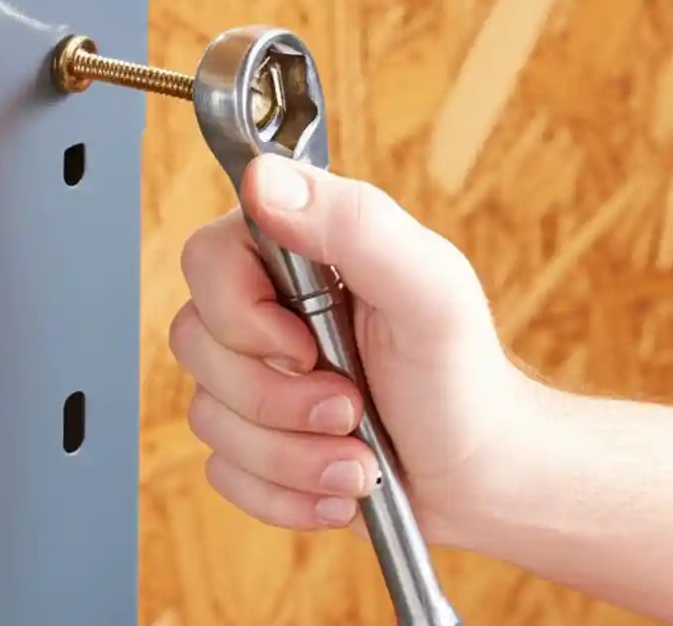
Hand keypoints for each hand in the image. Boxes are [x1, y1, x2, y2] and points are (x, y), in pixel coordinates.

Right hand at [168, 153, 541, 543]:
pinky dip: (287, 492)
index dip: (243, 314)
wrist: (479, 476)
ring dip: (293, 455)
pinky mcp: (247, 440)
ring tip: (359, 460)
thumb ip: (353, 222)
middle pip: (193, 344)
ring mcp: (247, 377)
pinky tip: (339, 484)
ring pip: (206, 416)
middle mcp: (259, 309)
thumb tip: (261, 179)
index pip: (204, 260)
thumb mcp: (427, 287)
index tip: (309, 346)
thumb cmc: (460, 374)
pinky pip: (223, 470)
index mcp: (292, 252)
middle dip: (277, 399)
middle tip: (351, 407)